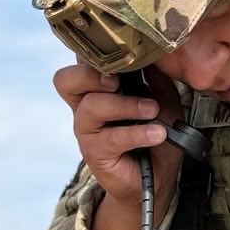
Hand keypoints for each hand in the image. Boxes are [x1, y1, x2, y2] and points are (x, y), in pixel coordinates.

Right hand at [52, 64, 184, 229]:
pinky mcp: (95, 154)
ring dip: (126, 105)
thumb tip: (153, 52)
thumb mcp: (163, 99)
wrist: (158, 177)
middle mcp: (86, 107)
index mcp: (97, 89)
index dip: (90, 54)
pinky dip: (138, 133)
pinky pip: (112, 138)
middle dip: (91, 75)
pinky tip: (157, 134)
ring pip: (92, 106)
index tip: (118, 51)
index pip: (78, 63)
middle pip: (66, 80)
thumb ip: (155, 77)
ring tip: (152, 111)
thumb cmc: (156, 134)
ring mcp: (88, 131)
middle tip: (118, 81)